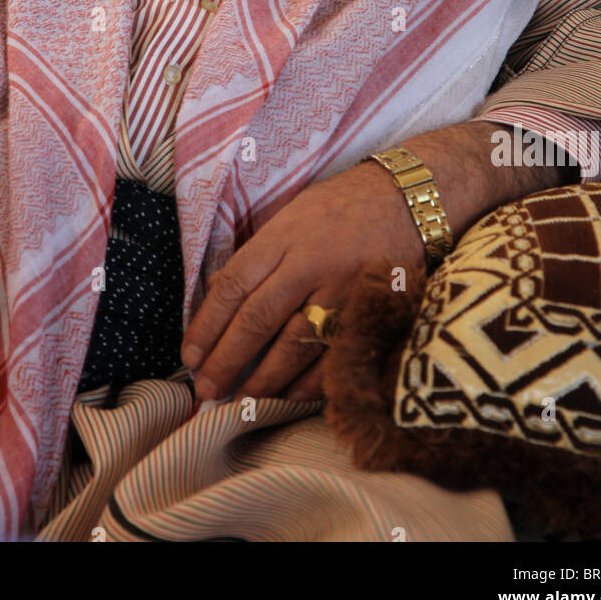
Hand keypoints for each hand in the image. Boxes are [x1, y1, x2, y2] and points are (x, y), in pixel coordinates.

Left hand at [180, 160, 424, 402]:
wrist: (410, 198)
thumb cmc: (343, 205)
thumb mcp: (292, 214)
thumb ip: (259, 252)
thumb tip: (217, 293)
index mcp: (284, 235)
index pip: (234, 285)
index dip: (208, 324)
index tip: (190, 354)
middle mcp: (311, 263)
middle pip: (259, 319)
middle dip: (227, 359)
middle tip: (206, 388)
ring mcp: (344, 289)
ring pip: (295, 344)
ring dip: (265, 379)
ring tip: (242, 401)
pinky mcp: (372, 310)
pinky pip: (336, 355)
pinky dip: (311, 381)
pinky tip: (290, 396)